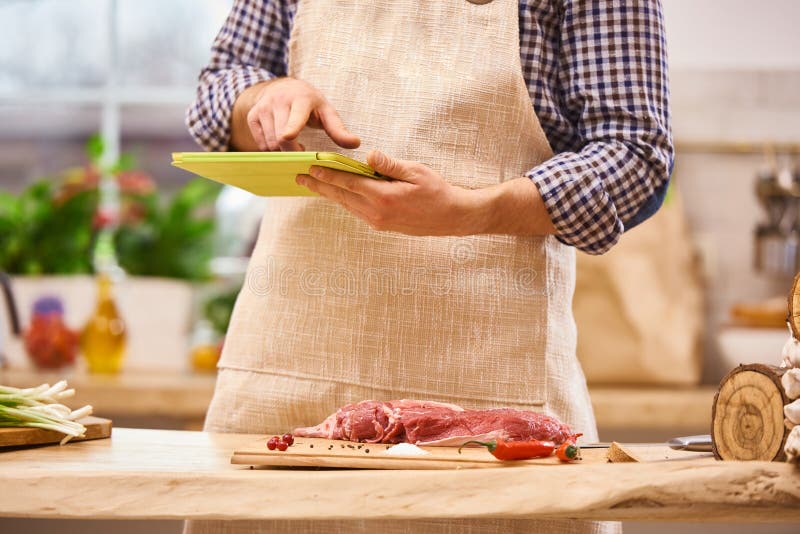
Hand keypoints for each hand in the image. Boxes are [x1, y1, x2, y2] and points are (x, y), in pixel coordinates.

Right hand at [237, 77, 360, 151]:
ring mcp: (263, 108)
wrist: (284, 89)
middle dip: (293, 150)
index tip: (289, 136)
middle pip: (282, 138)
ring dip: (282, 151)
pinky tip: (280, 140)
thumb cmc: (310, 104)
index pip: (296, 116)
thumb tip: (356, 144)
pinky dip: (271, 148)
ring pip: (271, 143)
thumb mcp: (326, 113)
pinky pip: (261, 143)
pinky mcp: (252, 116)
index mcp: (301, 99)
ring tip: (293, 143)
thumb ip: (339, 130)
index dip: (292, 127)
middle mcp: (279, 100)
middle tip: (302, 149)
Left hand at [296, 150, 484, 235]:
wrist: (452, 217)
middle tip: (299, 178)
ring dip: (329, 194)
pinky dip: (343, 200)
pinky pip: (356, 211)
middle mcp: (376, 213)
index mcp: (383, 198)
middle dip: (319, 187)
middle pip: (341, 197)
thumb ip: (390, 164)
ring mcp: (378, 221)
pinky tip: (337, 194)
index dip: (328, 175)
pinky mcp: (382, 225)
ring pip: (347, 205)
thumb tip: (369, 155)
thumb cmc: (437, 191)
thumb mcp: (416, 171)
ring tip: (312, 185)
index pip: (348, 183)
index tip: (311, 168)